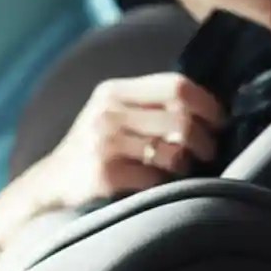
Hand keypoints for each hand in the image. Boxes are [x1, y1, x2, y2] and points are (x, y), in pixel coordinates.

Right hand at [31, 73, 224, 209]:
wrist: (51, 182)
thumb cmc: (95, 146)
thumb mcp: (112, 112)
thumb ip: (148, 103)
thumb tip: (209, 104)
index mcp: (114, 91)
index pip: (176, 86)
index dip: (207, 103)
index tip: (219, 120)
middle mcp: (108, 112)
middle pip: (181, 119)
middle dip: (205, 139)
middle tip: (209, 151)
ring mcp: (105, 143)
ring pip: (173, 152)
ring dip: (187, 165)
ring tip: (183, 169)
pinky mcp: (105, 174)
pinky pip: (156, 179)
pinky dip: (166, 185)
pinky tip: (159, 185)